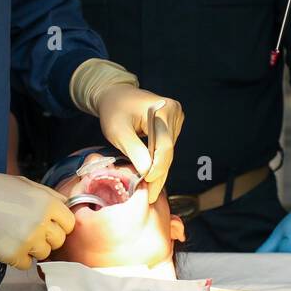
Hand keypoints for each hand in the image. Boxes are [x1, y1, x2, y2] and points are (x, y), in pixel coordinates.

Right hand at [0, 172, 73, 269]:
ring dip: (34, 249)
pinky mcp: (13, 255)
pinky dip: (19, 258)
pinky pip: (26, 264)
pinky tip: (9, 246)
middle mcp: (42, 222)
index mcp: (48, 203)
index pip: (69, 223)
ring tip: (18, 238)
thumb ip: (48, 195)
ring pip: (43, 253)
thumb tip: (64, 205)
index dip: (60, 224)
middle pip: (59, 240)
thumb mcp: (26, 183)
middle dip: (48, 238)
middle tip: (32, 231)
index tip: (49, 224)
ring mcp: (29, 240)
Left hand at [94, 86, 183, 202]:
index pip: (164, 146)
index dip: (157, 168)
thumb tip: (147, 171)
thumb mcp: (117, 131)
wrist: (115, 94)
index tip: (148, 184)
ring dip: (158, 169)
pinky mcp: (173, 123)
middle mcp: (174, 111)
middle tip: (151, 196)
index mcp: (162, 109)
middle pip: (168, 150)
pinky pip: (167, 147)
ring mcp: (176, 116)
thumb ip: (133, 149)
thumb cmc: (114, 111)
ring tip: (149, 188)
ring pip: (169, 151)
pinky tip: (150, 173)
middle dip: (158, 174)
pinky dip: (158, 160)